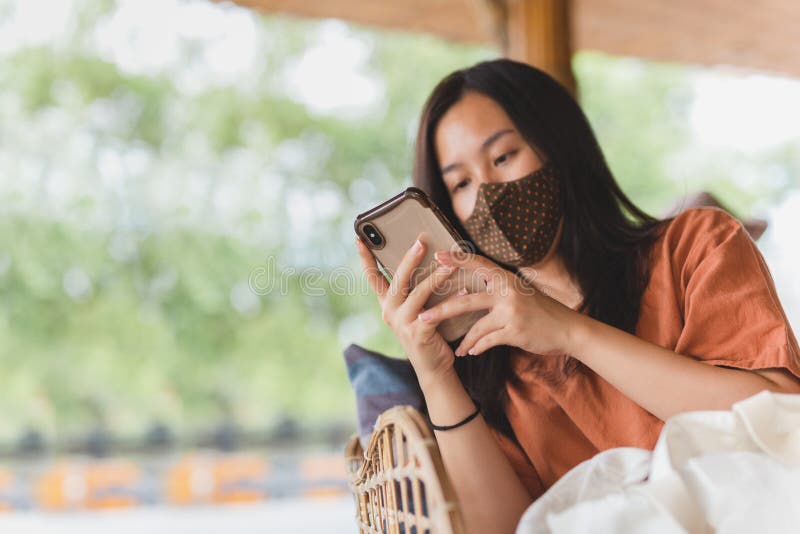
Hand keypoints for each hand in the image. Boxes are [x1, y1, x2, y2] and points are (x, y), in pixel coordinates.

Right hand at [356, 236, 459, 383]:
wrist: (433, 366)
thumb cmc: (427, 331)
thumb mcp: (415, 309)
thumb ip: (415, 289)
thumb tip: (427, 259)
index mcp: (387, 304)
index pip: (373, 277)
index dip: (366, 259)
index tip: (359, 238)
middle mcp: (390, 312)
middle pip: (398, 281)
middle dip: (409, 260)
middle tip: (420, 242)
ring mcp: (403, 324)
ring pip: (418, 294)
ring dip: (436, 277)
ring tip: (451, 265)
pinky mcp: (418, 334)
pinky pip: (435, 312)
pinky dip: (450, 300)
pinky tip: (464, 290)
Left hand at [418, 251, 582, 357]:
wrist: (568, 330)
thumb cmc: (542, 312)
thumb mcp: (521, 293)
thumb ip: (498, 290)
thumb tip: (469, 292)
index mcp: (507, 279)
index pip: (479, 264)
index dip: (458, 260)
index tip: (438, 257)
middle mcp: (508, 292)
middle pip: (467, 301)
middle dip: (442, 311)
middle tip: (422, 317)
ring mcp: (511, 312)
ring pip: (476, 327)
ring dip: (463, 340)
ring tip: (452, 347)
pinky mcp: (515, 331)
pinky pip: (488, 341)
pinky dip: (478, 347)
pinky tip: (470, 352)